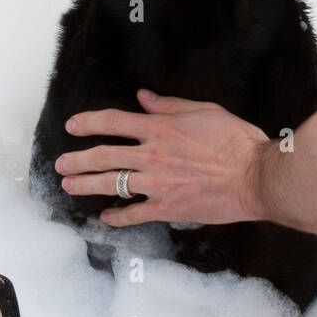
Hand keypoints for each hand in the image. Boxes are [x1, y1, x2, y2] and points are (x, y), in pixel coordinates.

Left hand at [55, 89, 267, 227]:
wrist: (254, 176)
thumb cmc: (235, 141)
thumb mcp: (204, 111)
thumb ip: (169, 105)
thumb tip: (144, 98)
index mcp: (160, 128)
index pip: (113, 122)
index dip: (88, 122)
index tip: (73, 126)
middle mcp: (152, 155)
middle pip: (102, 155)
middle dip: (76, 159)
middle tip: (61, 163)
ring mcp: (156, 184)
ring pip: (110, 184)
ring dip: (85, 185)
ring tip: (69, 186)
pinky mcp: (167, 208)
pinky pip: (133, 214)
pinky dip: (116, 217)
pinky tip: (105, 218)